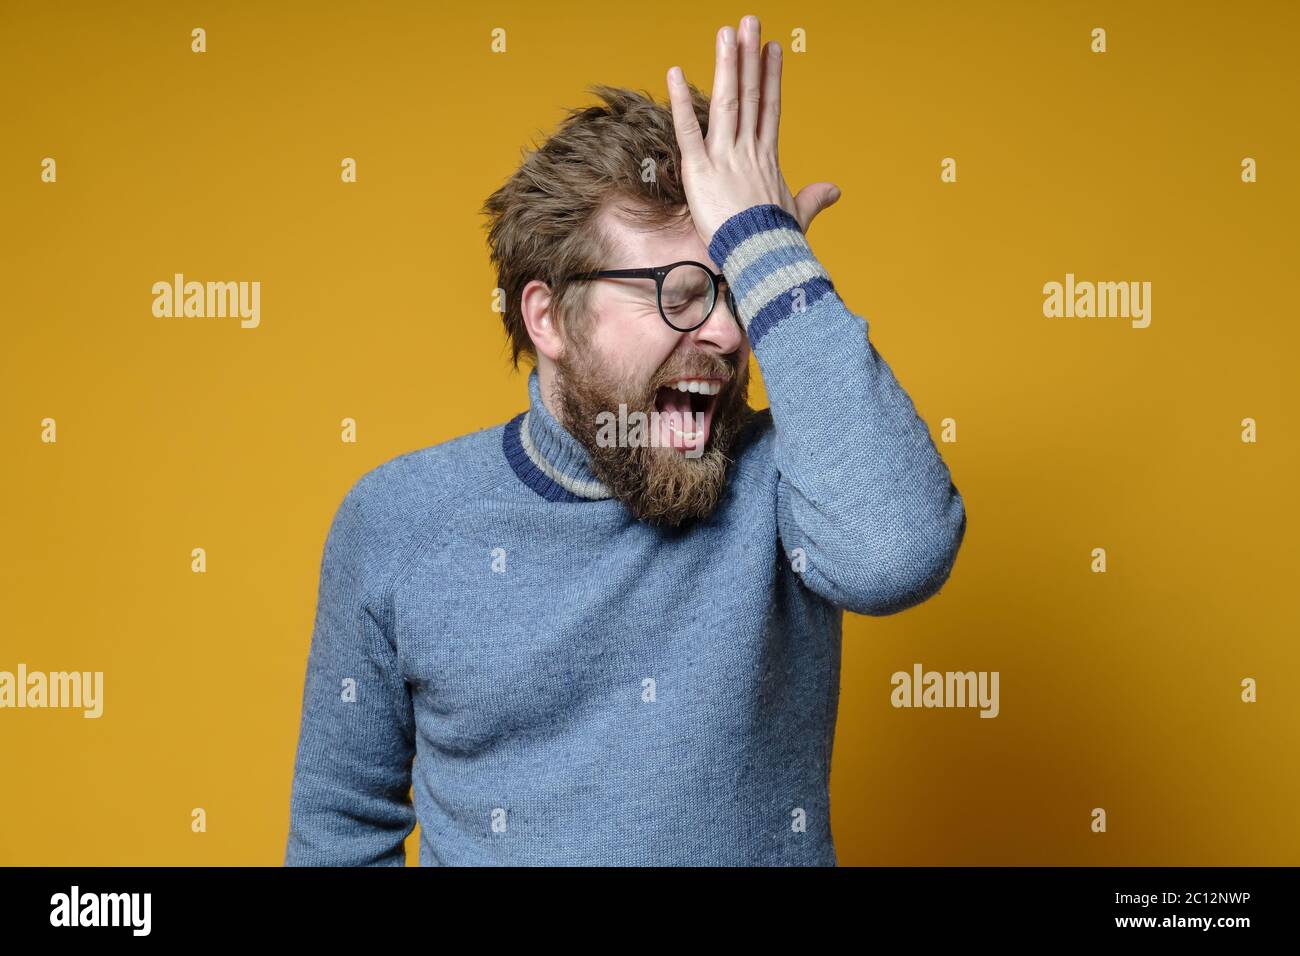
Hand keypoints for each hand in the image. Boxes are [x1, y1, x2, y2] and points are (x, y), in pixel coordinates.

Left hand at [666, 14, 840, 248]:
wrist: (762, 259)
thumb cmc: (777, 243)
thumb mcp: (797, 215)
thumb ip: (813, 198)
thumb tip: (834, 191)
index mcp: (766, 158)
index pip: (769, 108)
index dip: (769, 77)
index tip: (771, 49)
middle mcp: (747, 150)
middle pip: (749, 95)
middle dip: (749, 57)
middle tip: (749, 21)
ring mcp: (724, 157)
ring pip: (726, 102)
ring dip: (727, 65)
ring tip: (727, 31)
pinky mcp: (700, 171)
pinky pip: (688, 131)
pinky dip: (680, 102)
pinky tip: (674, 73)